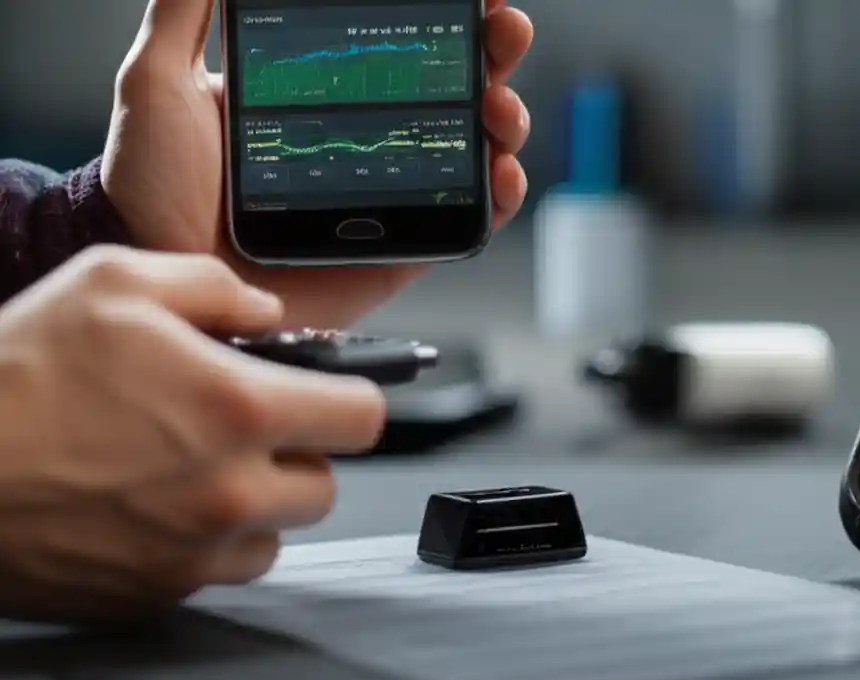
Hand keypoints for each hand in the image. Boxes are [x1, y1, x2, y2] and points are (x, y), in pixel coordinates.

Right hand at [0, 246, 385, 622]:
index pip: (364, 417)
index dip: (348, 397)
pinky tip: (152, 505)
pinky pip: (215, 571)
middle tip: (238, 426)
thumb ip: (214, 286)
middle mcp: (232, 492)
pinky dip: (202, 543)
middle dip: (294, 453)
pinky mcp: (154, 594)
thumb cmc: (13, 373)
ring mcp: (194, 552)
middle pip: (323, 484)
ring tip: (189, 466)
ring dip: (252, 504)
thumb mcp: (114, 280)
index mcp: (241, 409)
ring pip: (274, 534)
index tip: (325, 393)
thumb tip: (267, 310)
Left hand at [102, 0, 533, 327]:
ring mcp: (392, 194)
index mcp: (324, 93)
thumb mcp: (161, 80)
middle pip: (454, 85)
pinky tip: (502, 173)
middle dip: (492, 51)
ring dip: (504, 118)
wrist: (167, 273)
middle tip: (501, 31)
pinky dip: (501, 196)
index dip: (443, 14)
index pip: (400, 43)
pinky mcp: (404, 249)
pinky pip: (469, 220)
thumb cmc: (154, 185)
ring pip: (474, 146)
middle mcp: (368, 138)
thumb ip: (187, 12)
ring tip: (499, 106)